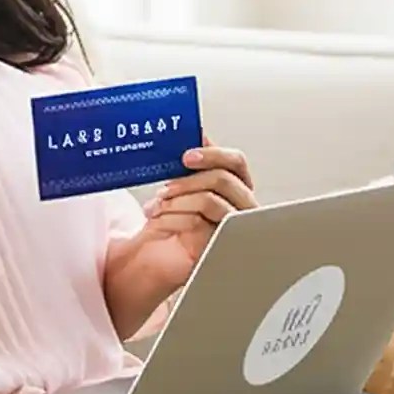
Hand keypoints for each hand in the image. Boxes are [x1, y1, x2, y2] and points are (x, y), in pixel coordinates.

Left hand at [130, 135, 258, 289]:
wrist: (154, 258)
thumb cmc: (169, 222)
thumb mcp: (175, 188)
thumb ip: (186, 165)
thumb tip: (191, 135)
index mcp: (232, 186)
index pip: (235, 162)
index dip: (213, 153)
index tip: (186, 155)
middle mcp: (240, 204)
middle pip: (224, 178)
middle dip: (189, 179)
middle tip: (165, 185)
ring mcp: (234, 226)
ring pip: (211, 199)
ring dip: (178, 199)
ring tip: (156, 206)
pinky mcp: (222, 246)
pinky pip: (203, 223)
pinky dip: (177, 218)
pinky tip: (161, 221)